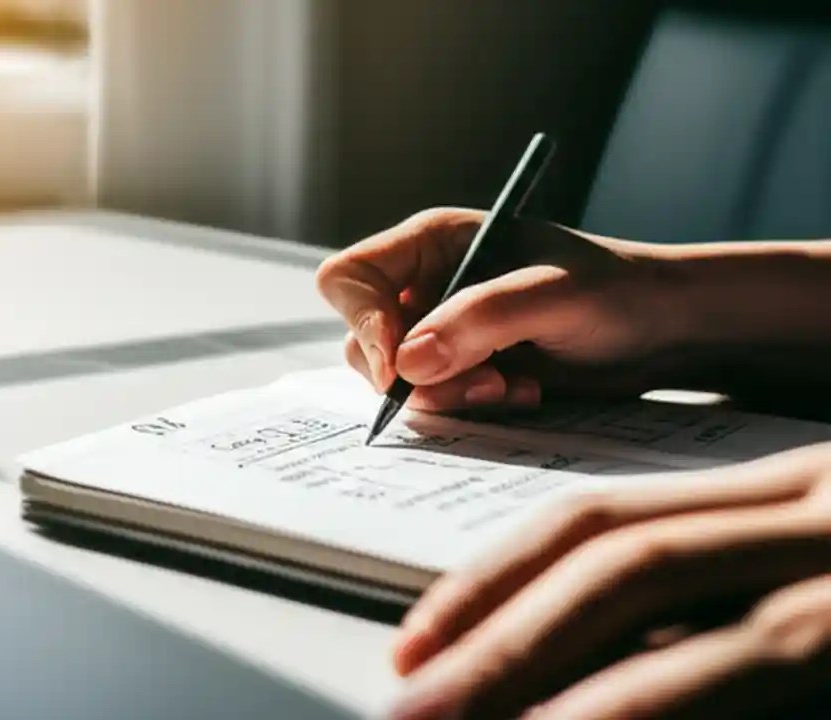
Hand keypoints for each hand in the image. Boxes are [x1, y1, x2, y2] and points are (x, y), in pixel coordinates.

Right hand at [315, 208, 676, 411]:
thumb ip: (480, 320)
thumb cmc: (619, 291)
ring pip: (395, 380)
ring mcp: (440, 330)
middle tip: (485, 382)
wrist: (664, 331)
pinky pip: (431, 401)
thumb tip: (408, 363)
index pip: (349, 278)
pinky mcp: (460, 370)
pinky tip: (520, 393)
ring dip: (448, 395)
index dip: (363, 322)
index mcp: (432, 243)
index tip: (401, 365)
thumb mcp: (554, 296)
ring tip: (511, 388)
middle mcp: (425, 285)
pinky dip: (469, 408)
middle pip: (363, 339)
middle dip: (416, 373)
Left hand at [388, 443, 830, 718]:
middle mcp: (801, 501)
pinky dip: (632, 702)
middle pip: (602, 546)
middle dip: (490, 627)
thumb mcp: (811, 596)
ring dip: (525, 654)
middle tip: (406, 702)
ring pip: (644, 577)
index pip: (599, 516)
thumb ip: (707, 621)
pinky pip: (742, 656)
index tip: (417, 643)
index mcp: (773, 494)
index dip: (493, 578)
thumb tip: (574, 674)